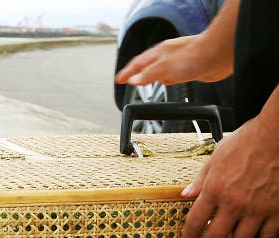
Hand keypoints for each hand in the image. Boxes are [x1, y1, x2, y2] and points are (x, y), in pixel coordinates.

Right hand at [115, 34, 232, 86]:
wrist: (219, 53)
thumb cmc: (195, 55)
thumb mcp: (164, 68)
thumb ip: (147, 75)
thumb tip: (134, 80)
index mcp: (159, 53)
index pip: (137, 64)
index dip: (127, 73)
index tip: (119, 80)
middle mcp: (168, 56)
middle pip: (148, 66)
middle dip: (138, 74)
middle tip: (129, 81)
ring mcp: (179, 62)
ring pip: (161, 71)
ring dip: (153, 77)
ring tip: (145, 84)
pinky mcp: (190, 68)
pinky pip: (174, 75)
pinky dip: (168, 80)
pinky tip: (169, 83)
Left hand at [181, 115, 278, 237]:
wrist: (278, 135)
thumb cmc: (248, 141)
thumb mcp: (216, 157)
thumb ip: (201, 179)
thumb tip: (185, 195)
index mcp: (215, 190)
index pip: (196, 221)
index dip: (189, 235)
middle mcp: (234, 204)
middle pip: (215, 237)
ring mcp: (257, 210)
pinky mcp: (277, 212)